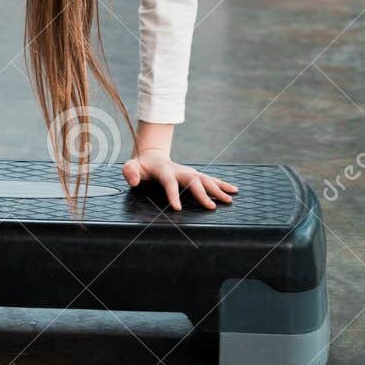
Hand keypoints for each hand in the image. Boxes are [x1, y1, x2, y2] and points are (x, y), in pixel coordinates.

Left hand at [122, 148, 237, 210]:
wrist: (152, 155)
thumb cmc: (141, 166)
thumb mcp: (131, 166)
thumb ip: (130, 172)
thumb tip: (134, 180)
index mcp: (164, 170)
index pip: (169, 182)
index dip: (172, 194)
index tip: (177, 209)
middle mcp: (179, 170)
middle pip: (193, 181)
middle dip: (202, 193)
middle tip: (211, 207)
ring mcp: (188, 171)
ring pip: (205, 179)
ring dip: (217, 189)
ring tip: (230, 199)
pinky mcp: (194, 174)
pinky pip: (210, 179)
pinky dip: (222, 184)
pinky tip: (234, 190)